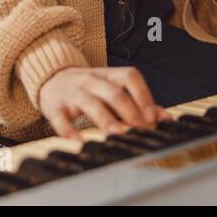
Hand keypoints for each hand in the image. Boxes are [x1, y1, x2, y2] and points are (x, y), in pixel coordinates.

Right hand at [38, 65, 172, 140]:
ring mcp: (73, 93)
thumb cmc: (89, 87)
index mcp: (108, 75)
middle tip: (140, 129)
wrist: (51, 77)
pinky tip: (78, 140)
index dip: (143, 94)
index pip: (129, 76)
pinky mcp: (55, 106)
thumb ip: (138, 101)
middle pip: (113, 92)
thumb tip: (165, 117)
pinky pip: (61, 117)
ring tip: (116, 134)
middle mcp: (91, 81)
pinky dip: (68, 129)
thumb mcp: (112, 88)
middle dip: (129, 110)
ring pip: (90, 103)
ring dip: (105, 119)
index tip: (152, 116)